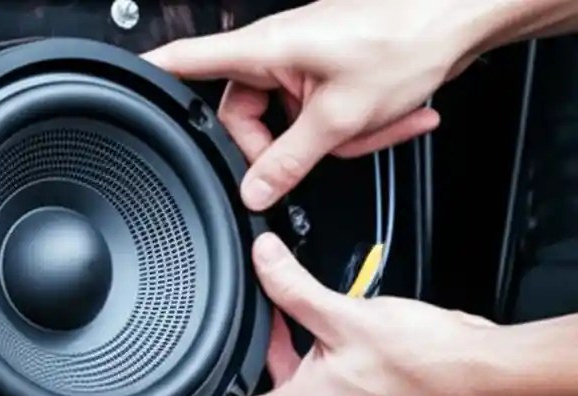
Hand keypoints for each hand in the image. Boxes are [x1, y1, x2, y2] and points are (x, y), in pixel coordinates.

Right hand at [144, 0, 490, 210]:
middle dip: (287, 144)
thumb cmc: (407, 38)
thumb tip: (256, 192)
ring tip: (368, 128)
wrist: (462, 15)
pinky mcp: (331, 63)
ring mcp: (305, 56)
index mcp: (264, 50)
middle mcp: (278, 48)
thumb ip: (290, 162)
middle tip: (314, 154)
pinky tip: (386, 117)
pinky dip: (353, 122)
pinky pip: (321, 107)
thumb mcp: (341, 119)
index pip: (186, 63)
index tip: (119, 90)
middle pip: (247, 114)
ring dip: (333, 136)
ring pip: (292, 118)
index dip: (148, 79)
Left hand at [218, 234, 494, 395]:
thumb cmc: (427, 361)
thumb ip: (293, 286)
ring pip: (300, 376)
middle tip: (266, 309)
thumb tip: (263, 259)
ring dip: (297, 341)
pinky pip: (329, 375)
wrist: (483, 371)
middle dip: (263, 346)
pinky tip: (340, 320)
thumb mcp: (345, 313)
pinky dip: (324, 348)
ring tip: (309, 308)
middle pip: (266, 387)